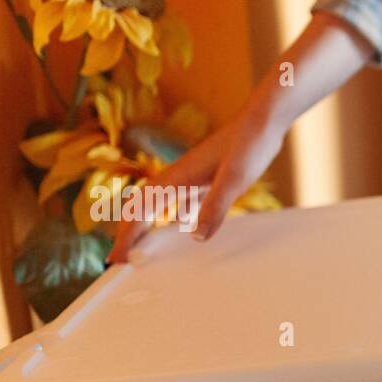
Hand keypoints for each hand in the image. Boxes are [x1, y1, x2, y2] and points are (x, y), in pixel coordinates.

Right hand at [105, 105, 284, 262]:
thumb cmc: (249, 146)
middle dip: (129, 234)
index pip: (140, 211)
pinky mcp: (208, 178)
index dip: (126, 236)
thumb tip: (195, 237)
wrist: (264, 121)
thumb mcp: (234, 180)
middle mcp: (178, 177)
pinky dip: (177, 218)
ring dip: (149, 226)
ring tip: (145, 249)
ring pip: (160, 205)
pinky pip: (183, 202)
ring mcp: (192, 177)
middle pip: (142, 208)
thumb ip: (215, 207)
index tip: (118, 259)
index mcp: (177, 178)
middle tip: (120, 260)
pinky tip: (185, 229)